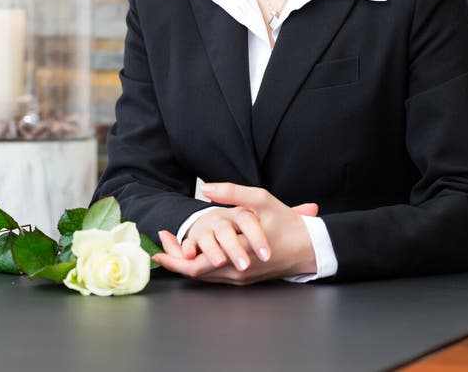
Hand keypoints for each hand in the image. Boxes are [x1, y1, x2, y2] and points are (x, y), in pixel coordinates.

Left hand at [152, 183, 318, 284]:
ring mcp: (240, 277)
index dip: (175, 257)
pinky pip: (215, 276)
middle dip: (174, 262)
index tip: (159, 245)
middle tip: (159, 248)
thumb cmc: (286, 224)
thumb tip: (206, 187)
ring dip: (185, 263)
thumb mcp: (261, 200)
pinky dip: (200, 266)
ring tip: (171, 248)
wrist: (309, 248)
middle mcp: (237, 270)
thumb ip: (232, 193)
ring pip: (204, 276)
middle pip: (195, 274)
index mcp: (238, 252)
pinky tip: (193, 253)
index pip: (197, 263)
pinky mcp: (244, 278)